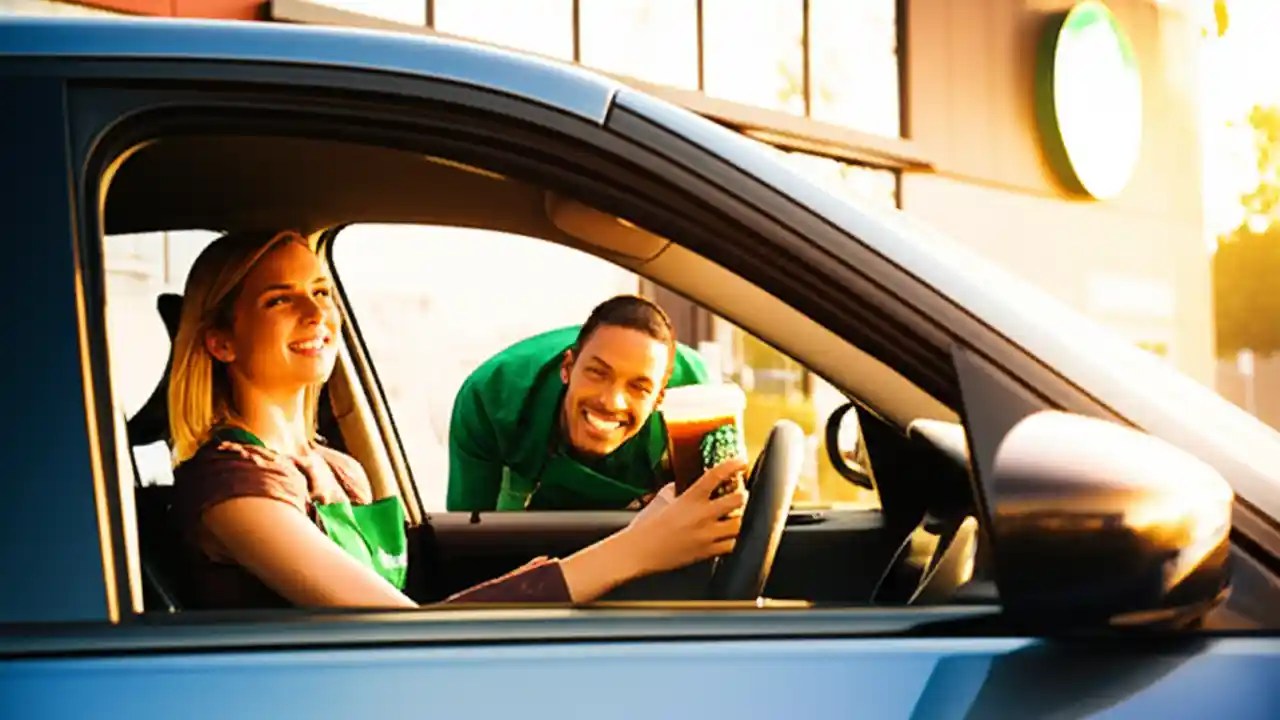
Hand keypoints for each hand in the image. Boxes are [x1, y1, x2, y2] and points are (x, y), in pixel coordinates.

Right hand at [624, 458, 748, 575]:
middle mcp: (703, 515)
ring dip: (739, 518)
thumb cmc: (646, 526)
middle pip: (737, 500)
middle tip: (740, 494)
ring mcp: (707, 535)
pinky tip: (728, 537)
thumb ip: (673, 490)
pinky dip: (732, 540)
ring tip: (736, 516)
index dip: (732, 465)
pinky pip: (730, 545)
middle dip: (742, 495)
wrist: (639, 552)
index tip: (740, 462)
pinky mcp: (707, 552)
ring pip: (738, 524)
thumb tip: (679, 485)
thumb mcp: (660, 500)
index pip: (716, 475)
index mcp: (691, 498)